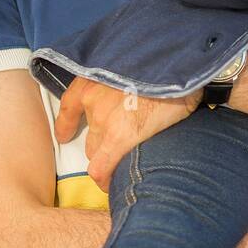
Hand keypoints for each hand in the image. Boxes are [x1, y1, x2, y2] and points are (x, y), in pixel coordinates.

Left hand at [54, 77, 199, 191]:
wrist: (182, 66)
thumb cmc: (166, 63)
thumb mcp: (136, 64)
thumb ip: (124, 82)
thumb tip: (132, 99)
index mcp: (94, 77)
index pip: (69, 105)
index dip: (67, 124)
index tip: (65, 135)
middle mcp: (93, 96)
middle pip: (89, 134)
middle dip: (101, 144)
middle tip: (121, 149)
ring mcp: (103, 118)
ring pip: (95, 152)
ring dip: (108, 158)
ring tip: (126, 163)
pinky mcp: (119, 137)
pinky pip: (101, 169)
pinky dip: (105, 180)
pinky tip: (112, 184)